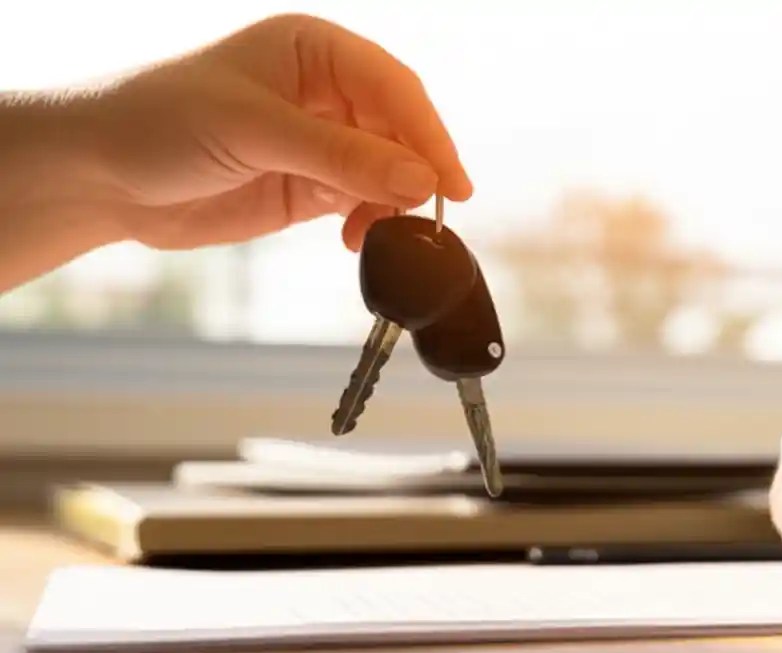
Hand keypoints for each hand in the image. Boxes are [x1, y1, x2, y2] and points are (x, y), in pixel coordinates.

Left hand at [91, 13, 470, 251]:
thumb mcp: (253, 130)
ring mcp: (319, 143)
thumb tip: (418, 179)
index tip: (449, 182)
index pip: (394, 88)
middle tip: (426, 216)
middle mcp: (325, 92)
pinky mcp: (308, 187)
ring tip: (380, 232)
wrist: (99, 174)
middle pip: (400, 132)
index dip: (428, 133)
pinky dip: (370, 224)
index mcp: (314, 50)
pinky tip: (357, 239)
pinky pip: (362, 204)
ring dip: (393, 205)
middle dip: (413, 174)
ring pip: (387, 173)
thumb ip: (340, 156)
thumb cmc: (158, 120)